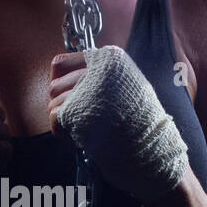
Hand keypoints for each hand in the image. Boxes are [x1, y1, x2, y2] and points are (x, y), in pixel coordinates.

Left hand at [48, 45, 188, 201]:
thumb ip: (95, 78)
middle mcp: (98, 67)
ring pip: (53, 103)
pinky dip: (64, 132)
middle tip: (84, 120)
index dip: (61, 85)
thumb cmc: (138, 122)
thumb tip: (57, 79)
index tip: (72, 100)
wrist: (153, 149)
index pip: (60, 64)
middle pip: (54, 86)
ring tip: (88, 129)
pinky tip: (83, 137)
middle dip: (63, 106)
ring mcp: (88, 88)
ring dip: (65, 122)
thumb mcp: (124, 85)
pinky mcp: (81, 110)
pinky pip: (54, 118)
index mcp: (109, 58)